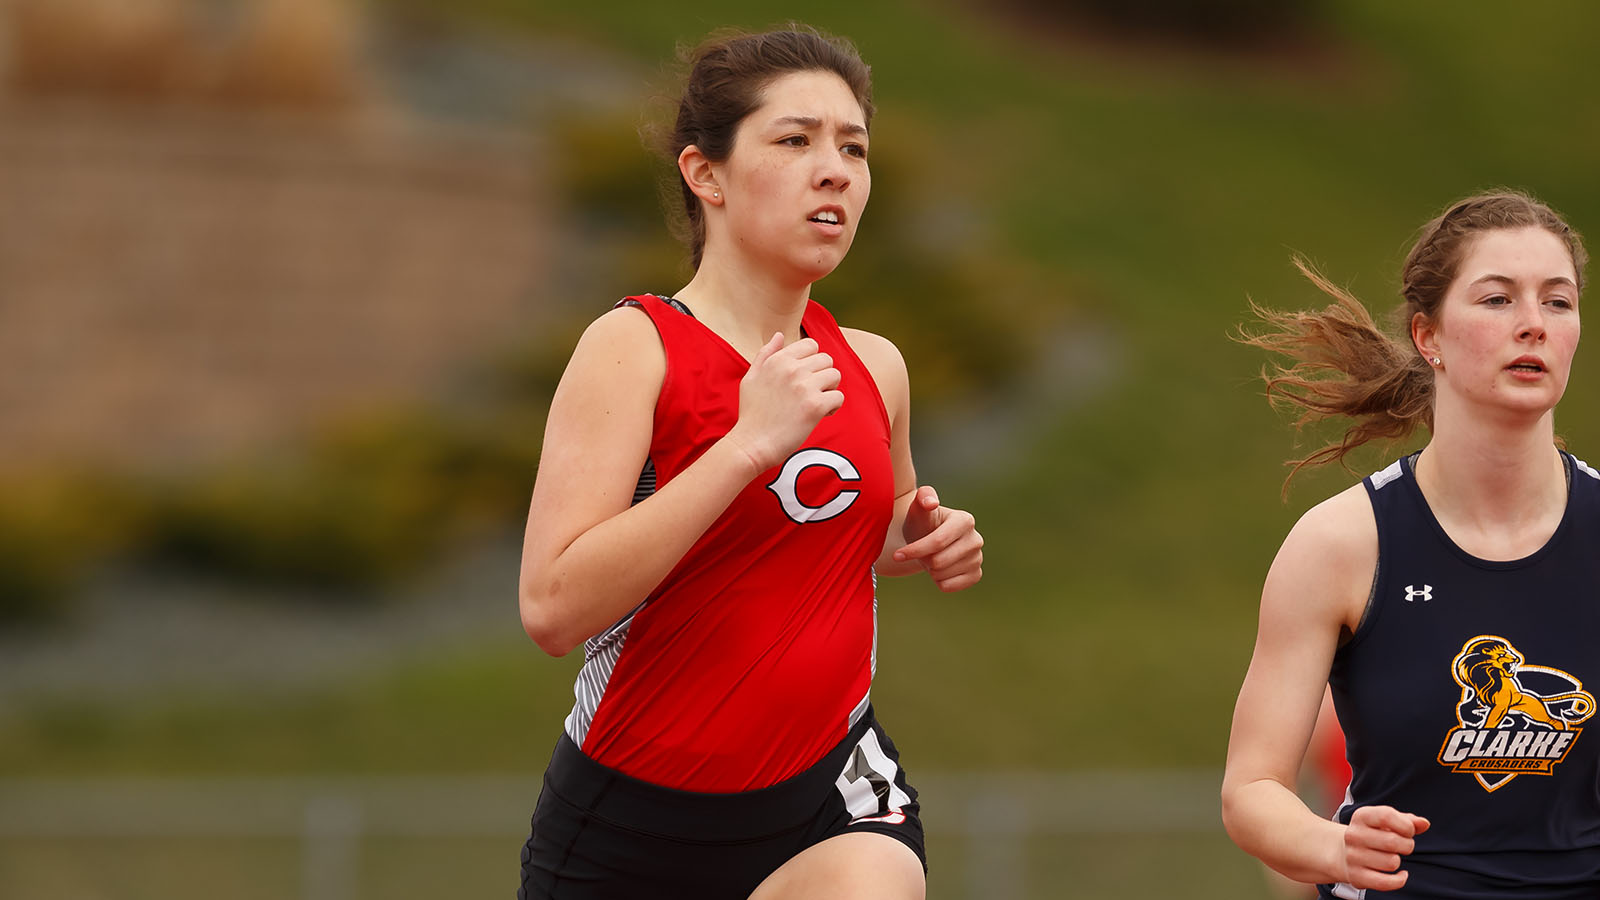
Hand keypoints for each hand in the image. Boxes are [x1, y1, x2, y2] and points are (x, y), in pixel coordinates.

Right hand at [725, 333, 843, 470]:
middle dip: (822, 375)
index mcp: (778, 360)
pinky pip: (838, 397)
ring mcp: (804, 387)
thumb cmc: (751, 414)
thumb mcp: (751, 378)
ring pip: (835, 376)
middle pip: (827, 359)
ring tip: (816, 403)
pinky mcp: (815, 406)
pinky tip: (820, 415)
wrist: (751, 444)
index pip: (811, 345)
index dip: (812, 362)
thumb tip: (779, 335)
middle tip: (811, 393)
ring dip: (830, 390)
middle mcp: (792, 369)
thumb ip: (765, 354)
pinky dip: (833, 407)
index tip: (805, 378)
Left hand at [893, 486, 982, 590]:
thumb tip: (931, 502)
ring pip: (942, 575)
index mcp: (964, 520)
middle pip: (939, 561)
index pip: (937, 542)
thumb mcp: (918, 508)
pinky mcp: (975, 574)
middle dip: (923, 559)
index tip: (897, 555)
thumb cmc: (922, 522)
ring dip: (929, 570)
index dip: (915, 550)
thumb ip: (922, 497)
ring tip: (931, 557)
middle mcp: (976, 539)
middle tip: (921, 552)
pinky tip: (939, 569)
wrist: (928, 538)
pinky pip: (949, 587)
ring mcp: (978, 558)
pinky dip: (938, 581)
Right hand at [1338, 805, 1429, 890]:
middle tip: (1404, 845)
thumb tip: (1424, 824)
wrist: (1343, 852)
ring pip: (1392, 863)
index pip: (1386, 816)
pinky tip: (1401, 875)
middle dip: (1407, 845)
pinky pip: (1385, 882)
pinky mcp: (1356, 876)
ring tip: (1391, 857)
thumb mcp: (1387, 821)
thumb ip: (1408, 820)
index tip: (1409, 831)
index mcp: (1361, 816)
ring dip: (1398, 861)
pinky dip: (1399, 880)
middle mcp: (1353, 835)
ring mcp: (1353, 856)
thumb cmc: (1374, 833)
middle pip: (1392, 842)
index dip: (1406, 825)